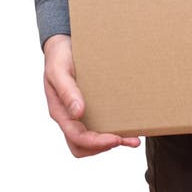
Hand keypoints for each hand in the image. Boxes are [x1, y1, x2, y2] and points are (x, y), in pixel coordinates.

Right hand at [43, 34, 140, 157]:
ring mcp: (78, 113)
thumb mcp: (59, 71)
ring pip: (91, 140)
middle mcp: (69, 117)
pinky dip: (112, 130)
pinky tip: (127, 126)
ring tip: (133, 139)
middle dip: (104, 147)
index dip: (96, 142)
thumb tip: (78, 112)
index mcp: (60, 112)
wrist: (62, 44)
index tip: (116, 139)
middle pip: (83, 146)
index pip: (77, 138)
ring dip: (111, 142)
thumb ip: (67, 91)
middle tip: (127, 140)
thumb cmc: (59, 57)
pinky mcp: (88, 106)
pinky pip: (98, 125)